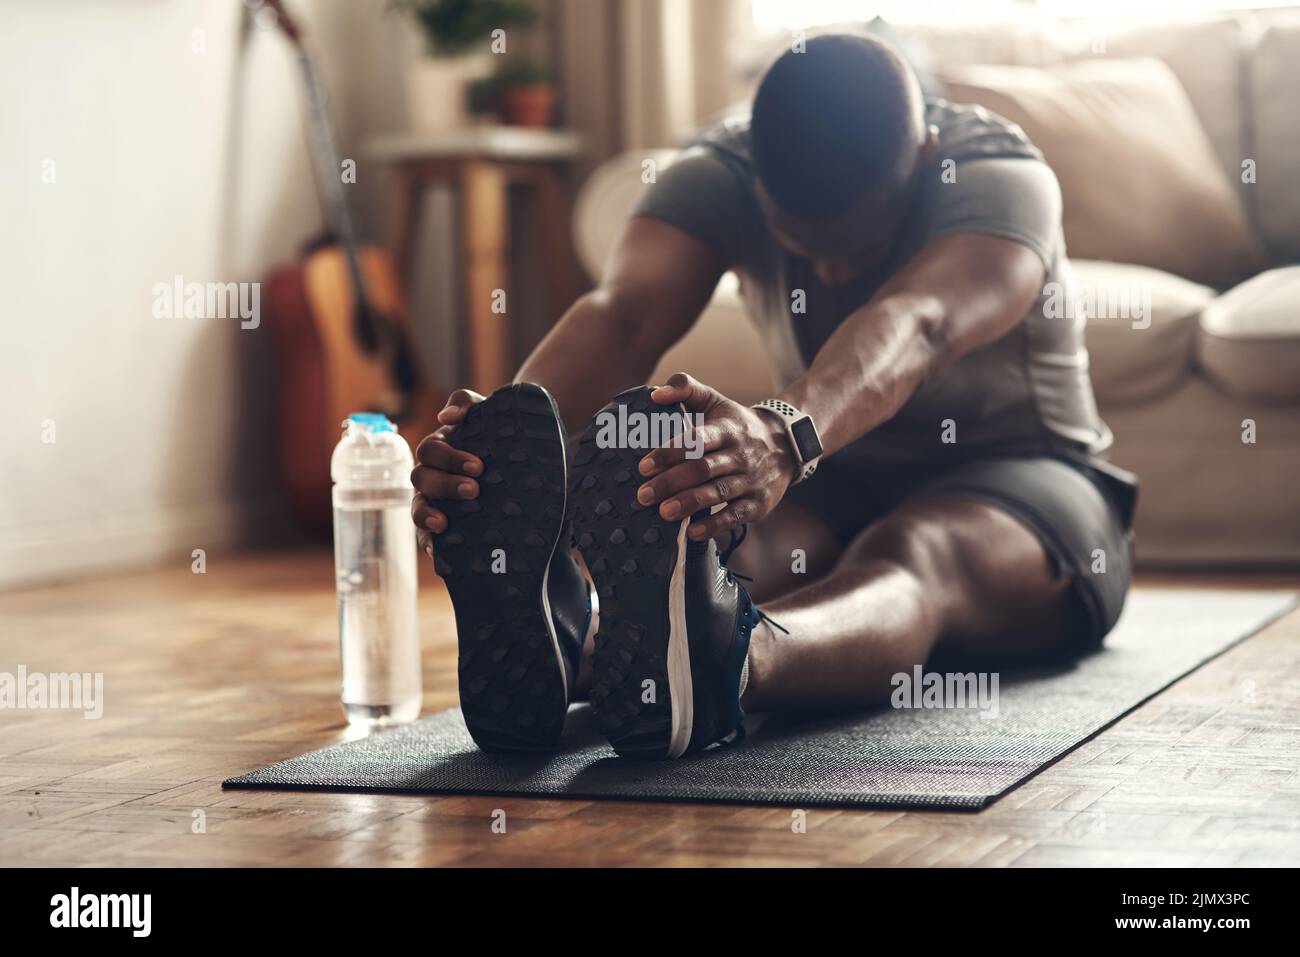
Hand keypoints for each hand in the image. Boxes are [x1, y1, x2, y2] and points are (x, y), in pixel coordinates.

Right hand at [410, 389, 484, 556]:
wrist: (519, 454)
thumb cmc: (496, 432)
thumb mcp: (486, 411)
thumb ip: (465, 403)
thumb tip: (446, 416)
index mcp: (439, 449)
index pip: (431, 452)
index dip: (449, 459)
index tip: (478, 467)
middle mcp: (432, 475)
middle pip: (422, 479)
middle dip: (445, 485)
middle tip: (474, 489)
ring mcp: (434, 501)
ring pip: (417, 509)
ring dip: (427, 516)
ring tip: (444, 524)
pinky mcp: (442, 526)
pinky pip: (426, 537)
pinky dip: (429, 545)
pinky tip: (438, 554)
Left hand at [635, 373, 796, 541]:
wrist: (787, 444)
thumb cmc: (737, 424)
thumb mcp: (716, 400)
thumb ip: (685, 388)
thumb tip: (654, 395)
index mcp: (726, 429)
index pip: (697, 440)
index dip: (670, 452)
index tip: (644, 465)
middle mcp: (739, 454)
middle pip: (702, 469)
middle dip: (671, 483)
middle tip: (643, 494)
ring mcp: (750, 480)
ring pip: (717, 493)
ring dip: (689, 503)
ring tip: (663, 512)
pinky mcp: (758, 504)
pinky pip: (736, 516)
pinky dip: (715, 525)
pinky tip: (693, 532)